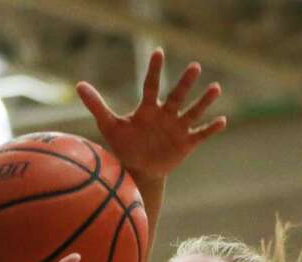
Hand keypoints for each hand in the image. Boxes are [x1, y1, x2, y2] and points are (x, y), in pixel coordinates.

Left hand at [78, 48, 225, 180]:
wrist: (138, 169)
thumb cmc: (124, 145)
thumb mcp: (109, 126)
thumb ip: (96, 105)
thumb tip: (79, 85)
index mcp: (148, 109)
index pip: (151, 86)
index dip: (154, 70)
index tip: (158, 52)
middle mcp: (165, 114)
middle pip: (176, 96)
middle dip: (185, 82)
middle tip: (195, 66)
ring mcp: (177, 128)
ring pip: (192, 112)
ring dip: (204, 101)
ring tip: (216, 88)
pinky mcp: (186, 143)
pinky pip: (201, 134)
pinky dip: (211, 128)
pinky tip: (222, 120)